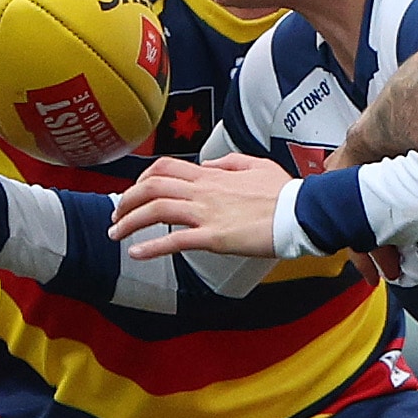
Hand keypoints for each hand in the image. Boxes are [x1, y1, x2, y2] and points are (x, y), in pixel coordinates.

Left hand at [107, 151, 287, 259]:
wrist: (302, 212)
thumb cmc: (284, 193)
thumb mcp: (256, 165)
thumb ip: (229, 163)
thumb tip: (207, 166)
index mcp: (212, 176)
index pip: (164, 168)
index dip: (142, 178)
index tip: (135, 191)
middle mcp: (204, 191)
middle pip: (151, 187)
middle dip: (126, 200)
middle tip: (116, 215)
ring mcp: (208, 214)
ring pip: (156, 210)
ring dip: (130, 222)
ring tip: (116, 234)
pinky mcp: (215, 238)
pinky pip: (175, 241)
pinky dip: (151, 247)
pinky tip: (136, 254)